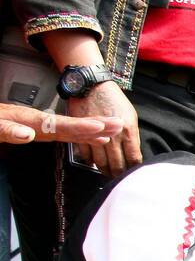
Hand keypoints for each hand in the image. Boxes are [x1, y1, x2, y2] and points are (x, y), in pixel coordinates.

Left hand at [0, 102, 122, 145]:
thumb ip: (8, 130)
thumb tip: (28, 134)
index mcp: (30, 121)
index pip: (60, 125)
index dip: (81, 127)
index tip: (100, 127)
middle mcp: (40, 123)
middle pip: (73, 125)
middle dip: (96, 125)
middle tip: (119, 125)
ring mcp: (41, 127)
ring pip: (72, 130)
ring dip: (94, 131)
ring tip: (114, 132)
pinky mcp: (39, 132)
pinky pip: (65, 135)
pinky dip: (82, 137)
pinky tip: (96, 140)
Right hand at [68, 80, 140, 176]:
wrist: (92, 85)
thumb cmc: (114, 100)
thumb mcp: (131, 117)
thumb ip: (132, 136)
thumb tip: (133, 154)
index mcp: (128, 132)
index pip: (133, 158)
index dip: (134, 169)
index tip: (133, 175)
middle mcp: (113, 136)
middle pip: (117, 164)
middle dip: (119, 175)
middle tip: (120, 181)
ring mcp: (96, 135)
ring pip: (101, 162)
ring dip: (105, 171)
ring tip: (108, 176)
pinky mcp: (81, 133)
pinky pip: (86, 154)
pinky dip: (91, 161)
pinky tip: (94, 164)